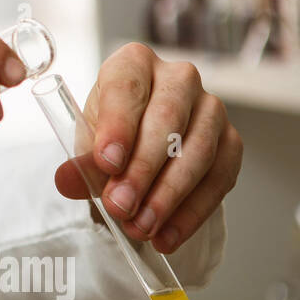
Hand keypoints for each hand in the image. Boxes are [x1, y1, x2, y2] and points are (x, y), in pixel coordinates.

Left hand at [53, 42, 242, 252]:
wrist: (142, 143)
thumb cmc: (113, 134)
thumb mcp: (89, 143)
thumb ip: (80, 161)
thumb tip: (68, 181)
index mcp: (133, 63)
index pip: (127, 87)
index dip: (118, 125)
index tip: (108, 163)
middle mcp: (178, 78)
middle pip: (166, 121)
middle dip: (142, 170)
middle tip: (120, 207)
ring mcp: (211, 108)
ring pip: (197, 151)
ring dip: (167, 196)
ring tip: (140, 228)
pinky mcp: (231, 141)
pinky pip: (218, 179)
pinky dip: (191, 212)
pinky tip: (167, 236)